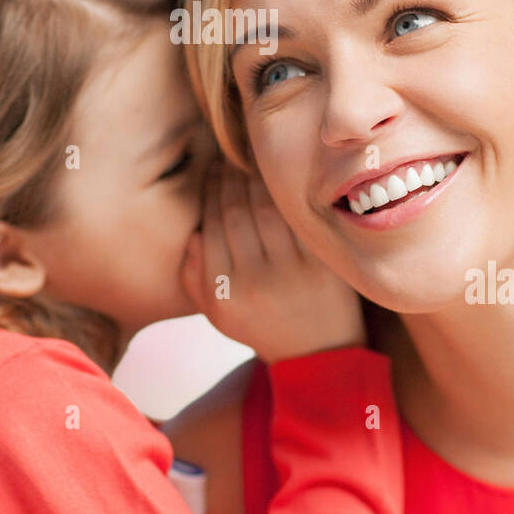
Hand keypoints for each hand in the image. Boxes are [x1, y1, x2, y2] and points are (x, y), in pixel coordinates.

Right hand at [179, 161, 364, 363]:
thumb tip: (193, 233)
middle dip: (228, 179)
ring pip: (266, 210)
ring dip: (254, 180)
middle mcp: (254, 284)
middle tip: (228, 160)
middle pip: (235, 213)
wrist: (317, 354)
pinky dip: (286, 196)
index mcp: (223, 294)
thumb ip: (194, 276)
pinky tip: (278, 182)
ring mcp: (291, 274)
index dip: (209, 192)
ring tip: (248, 164)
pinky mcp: (321, 266)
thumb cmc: (260, 324)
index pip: (211, 227)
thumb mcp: (217, 312)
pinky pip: (297, 220)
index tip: (211, 171)